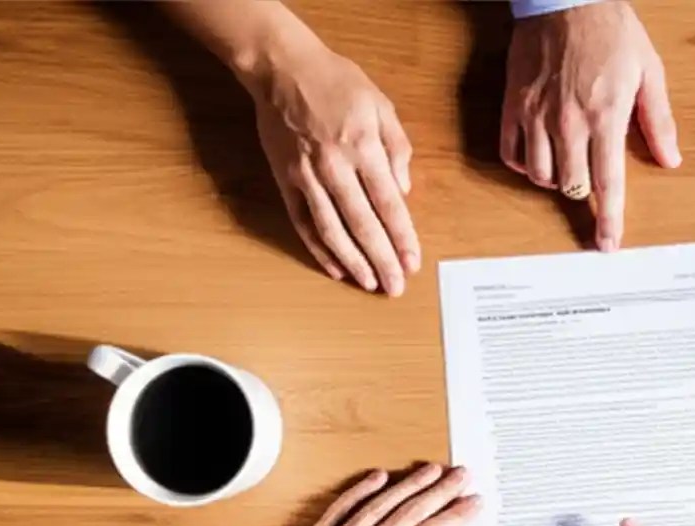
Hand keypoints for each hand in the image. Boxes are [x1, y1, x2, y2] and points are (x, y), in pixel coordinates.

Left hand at [231, 466, 479, 525]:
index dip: (452, 518)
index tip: (471, 504)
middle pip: (408, 515)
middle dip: (440, 493)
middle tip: (462, 476)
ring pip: (380, 505)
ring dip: (409, 484)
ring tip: (433, 471)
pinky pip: (342, 506)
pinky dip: (362, 489)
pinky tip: (381, 476)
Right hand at [251, 43, 416, 294]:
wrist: (282, 68)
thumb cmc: (337, 83)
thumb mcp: (381, 105)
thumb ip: (397, 148)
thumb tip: (403, 191)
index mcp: (363, 148)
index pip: (388, 204)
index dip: (402, 237)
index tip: (413, 262)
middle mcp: (335, 167)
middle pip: (363, 224)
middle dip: (381, 259)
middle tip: (395, 287)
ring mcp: (307, 176)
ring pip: (332, 230)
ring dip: (352, 261)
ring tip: (369, 284)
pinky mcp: (285, 180)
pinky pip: (303, 221)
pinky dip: (318, 247)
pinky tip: (335, 267)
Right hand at [501, 1, 680, 250]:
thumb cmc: (610, 30)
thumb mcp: (648, 71)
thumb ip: (659, 121)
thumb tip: (670, 160)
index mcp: (605, 116)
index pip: (608, 183)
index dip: (610, 220)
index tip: (607, 244)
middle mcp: (568, 121)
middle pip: (573, 186)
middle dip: (585, 191)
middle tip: (591, 175)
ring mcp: (536, 114)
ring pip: (540, 175)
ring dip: (556, 178)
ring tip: (567, 162)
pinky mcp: (513, 104)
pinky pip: (511, 153)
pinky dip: (525, 163)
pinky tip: (538, 153)